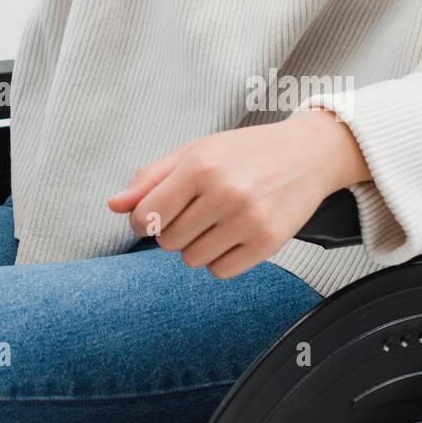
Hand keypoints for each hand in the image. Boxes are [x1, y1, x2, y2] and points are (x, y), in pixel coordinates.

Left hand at [106, 106, 367, 279]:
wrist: (307, 153)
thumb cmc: (245, 151)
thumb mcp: (195, 151)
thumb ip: (151, 178)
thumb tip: (114, 205)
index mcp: (199, 166)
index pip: (146, 214)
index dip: (141, 219)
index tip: (152, 215)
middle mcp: (223, 193)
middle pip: (167, 240)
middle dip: (173, 230)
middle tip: (194, 211)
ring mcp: (248, 220)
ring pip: (192, 259)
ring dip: (196, 246)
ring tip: (215, 221)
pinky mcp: (269, 242)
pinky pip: (221, 271)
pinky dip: (220, 260)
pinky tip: (232, 235)